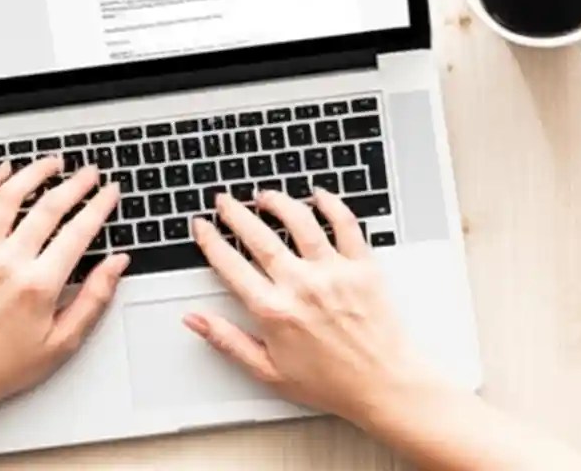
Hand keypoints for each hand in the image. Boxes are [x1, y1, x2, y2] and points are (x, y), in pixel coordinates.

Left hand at [0, 157, 126, 422]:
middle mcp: (8, 263)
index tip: (110, 193)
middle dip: (75, 184)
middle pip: (48, 207)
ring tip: (51, 163)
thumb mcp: (62, 343)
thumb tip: (116, 265)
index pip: (78, 231)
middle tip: (89, 173)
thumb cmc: (2, 365)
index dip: (99, 206)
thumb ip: (94, 299)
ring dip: (33, 173)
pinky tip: (1, 172)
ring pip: (8, 197)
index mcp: (39, 285)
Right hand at [186, 188, 438, 427]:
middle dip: (235, 213)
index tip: (202, 226)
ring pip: (300, 220)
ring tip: (264, 196)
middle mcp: (301, 286)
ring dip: (277, 201)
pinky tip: (318, 195)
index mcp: (274, 311)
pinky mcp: (363, 267)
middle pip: (259, 236)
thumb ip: (228, 341)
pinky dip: (331, 204)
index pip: (230, 265)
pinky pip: (345, 224)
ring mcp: (333, 272)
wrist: (384, 385)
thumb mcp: (268, 371)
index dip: (210, 241)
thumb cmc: (331, 382)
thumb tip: (195, 321)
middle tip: (224, 201)